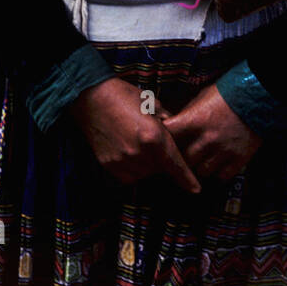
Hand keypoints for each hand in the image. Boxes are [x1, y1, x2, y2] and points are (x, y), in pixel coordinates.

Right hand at [68, 76, 200, 192]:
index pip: (176, 165)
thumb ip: (168, 122)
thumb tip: (179, 134)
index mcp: (154, 138)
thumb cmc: (123, 96)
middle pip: (160, 169)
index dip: (187, 179)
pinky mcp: (109, 165)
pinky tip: (127, 149)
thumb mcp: (153, 104)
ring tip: (136, 141)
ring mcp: (123, 161)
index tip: (195, 189)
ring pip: (144, 173)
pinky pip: (128, 174)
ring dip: (147, 163)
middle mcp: (140, 154)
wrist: (91, 98)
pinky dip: (132, 166)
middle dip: (161, 158)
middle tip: (151, 139)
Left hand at [162, 83, 261, 183]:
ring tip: (201, 160)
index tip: (163, 142)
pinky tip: (216, 164)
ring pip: (201, 172)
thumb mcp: (200, 98)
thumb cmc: (226, 95)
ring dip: (199, 167)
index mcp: (194, 120)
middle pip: (183, 159)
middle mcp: (207, 138)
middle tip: (181, 156)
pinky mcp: (238, 159)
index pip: (168, 136)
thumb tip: (170, 127)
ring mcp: (223, 151)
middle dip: (181, 158)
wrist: (256, 97)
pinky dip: (217, 173)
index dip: (164, 140)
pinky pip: (221, 177)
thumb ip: (186, 116)